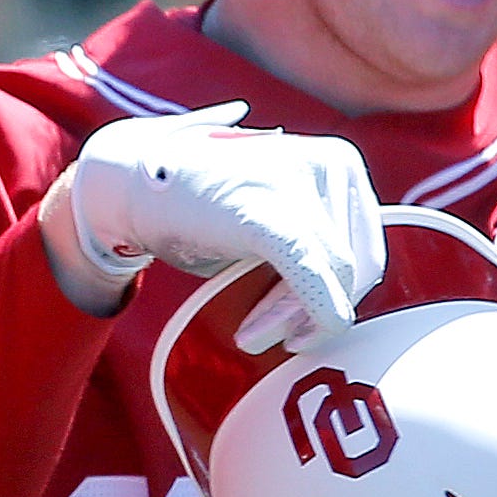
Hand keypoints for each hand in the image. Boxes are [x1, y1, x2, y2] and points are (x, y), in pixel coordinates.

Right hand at [51, 104, 385, 335]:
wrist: (131, 179)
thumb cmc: (202, 206)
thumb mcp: (274, 211)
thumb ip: (317, 242)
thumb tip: (348, 304)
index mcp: (340, 162)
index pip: (365, 248)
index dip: (338, 297)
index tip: (298, 325)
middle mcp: (333, 162)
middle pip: (353, 266)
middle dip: (314, 312)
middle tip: (266, 334)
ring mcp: (303, 183)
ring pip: (333, 278)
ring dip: (292, 318)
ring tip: (252, 333)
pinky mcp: (271, 213)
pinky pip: (311, 278)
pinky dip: (306, 314)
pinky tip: (259, 332)